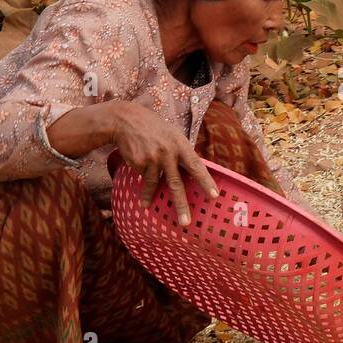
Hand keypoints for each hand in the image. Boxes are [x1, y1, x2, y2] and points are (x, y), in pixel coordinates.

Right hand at [109, 101, 218, 221]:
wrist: (127, 120)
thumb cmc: (155, 129)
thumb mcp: (173, 136)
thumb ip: (183, 153)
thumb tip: (195, 172)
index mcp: (182, 145)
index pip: (197, 166)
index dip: (206, 182)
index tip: (215, 196)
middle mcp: (169, 153)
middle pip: (176, 183)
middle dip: (181, 204)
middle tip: (186, 222)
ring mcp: (153, 158)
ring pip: (155, 184)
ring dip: (152, 198)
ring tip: (149, 208)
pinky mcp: (139, 162)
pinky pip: (143, 177)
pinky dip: (143, 185)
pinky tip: (142, 196)